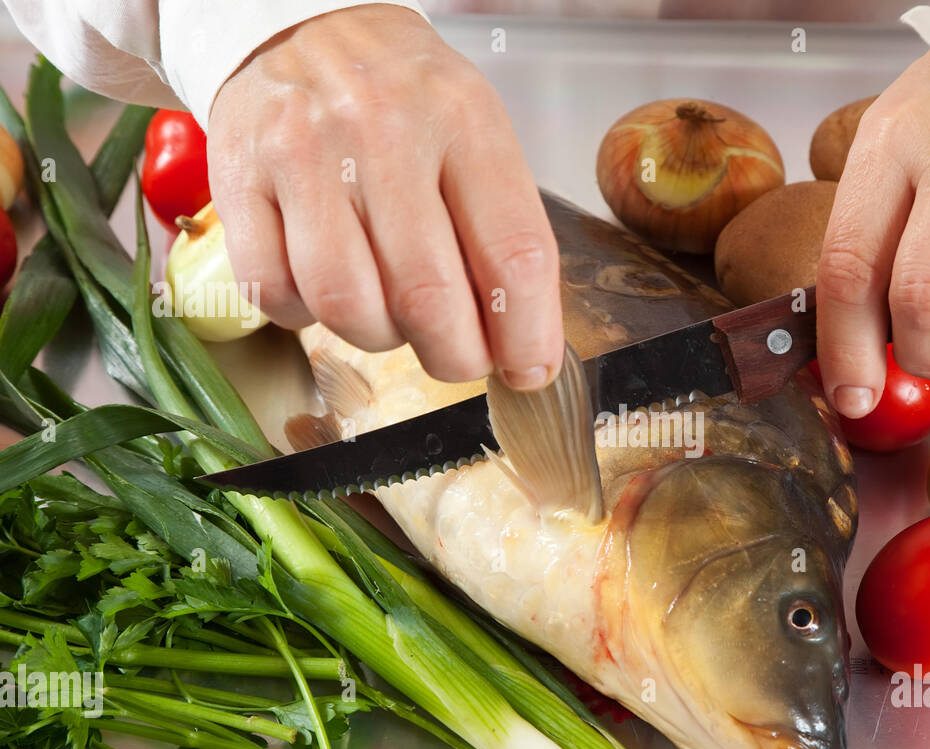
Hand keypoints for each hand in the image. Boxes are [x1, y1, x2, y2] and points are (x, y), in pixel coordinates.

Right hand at [207, 4, 563, 388]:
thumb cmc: (405, 100)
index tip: (528, 370)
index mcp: (464, 122)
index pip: (515, 255)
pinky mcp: (238, 178)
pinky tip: (324, 288)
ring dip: (379, 338)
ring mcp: (304, 155)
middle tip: (458, 358)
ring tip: (391, 316)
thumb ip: (504, 234)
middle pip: (429, 297)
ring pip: (348, 305)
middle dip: (454, 356)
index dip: (527, 335)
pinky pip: (273, 292)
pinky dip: (303, 316)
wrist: (305, 25)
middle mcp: (384, 133)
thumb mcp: (477, 136)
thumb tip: (522, 344)